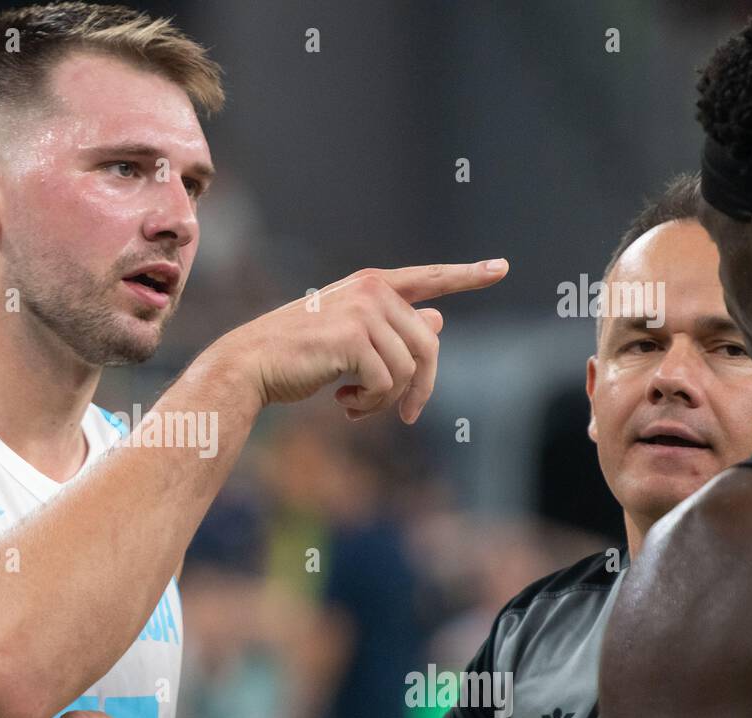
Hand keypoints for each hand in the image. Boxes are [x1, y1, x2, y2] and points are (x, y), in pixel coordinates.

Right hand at [212, 260, 507, 422]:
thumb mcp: (350, 339)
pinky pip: (386, 383)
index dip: (468, 274)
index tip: (501, 267)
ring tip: (356, 405)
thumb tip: (439, 321)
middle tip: (406, 416)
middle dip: (420, 388)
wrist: (250, 364)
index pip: (429, 278)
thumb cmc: (297, 353)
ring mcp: (362, 311)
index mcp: (371, 284)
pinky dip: (370, 404)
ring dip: (386, 400)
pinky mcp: (353, 339)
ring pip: (407, 369)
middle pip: (427, 346)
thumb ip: (394, 329)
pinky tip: (344, 404)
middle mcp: (371, 290)